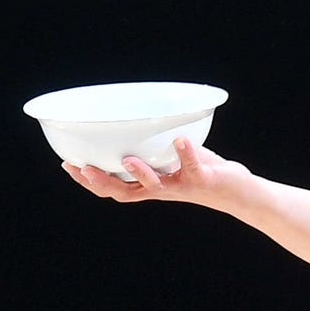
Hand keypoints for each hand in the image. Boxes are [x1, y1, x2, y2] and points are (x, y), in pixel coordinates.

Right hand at [61, 136, 251, 211]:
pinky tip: (180, 140)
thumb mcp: (176, 157)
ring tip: (128, 159)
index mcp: (151, 185)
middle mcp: (162, 190)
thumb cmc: (204, 172)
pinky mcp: (203, 180)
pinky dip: (185, 154)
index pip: (114, 187)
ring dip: (141, 174)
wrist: (240, 193)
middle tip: (83, 169)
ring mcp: (181, 187)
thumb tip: (134, 117)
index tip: (68, 165)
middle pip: (125, 193)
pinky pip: (193, 167)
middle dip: (102, 182)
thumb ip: (156, 143)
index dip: (90, 181)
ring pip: (155, 186)